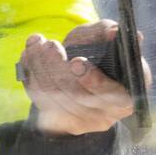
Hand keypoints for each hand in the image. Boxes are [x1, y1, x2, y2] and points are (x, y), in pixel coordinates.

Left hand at [17, 20, 151, 135]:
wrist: (76, 66)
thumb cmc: (95, 50)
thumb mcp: (102, 37)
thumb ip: (108, 32)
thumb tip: (112, 32)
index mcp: (127, 96)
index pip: (112, 96)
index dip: (94, 81)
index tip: (76, 61)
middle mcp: (106, 116)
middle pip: (77, 97)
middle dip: (59, 68)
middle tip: (50, 45)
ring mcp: (81, 122)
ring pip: (54, 97)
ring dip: (41, 67)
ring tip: (37, 42)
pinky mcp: (58, 122)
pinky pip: (39, 99)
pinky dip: (31, 74)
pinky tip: (28, 54)